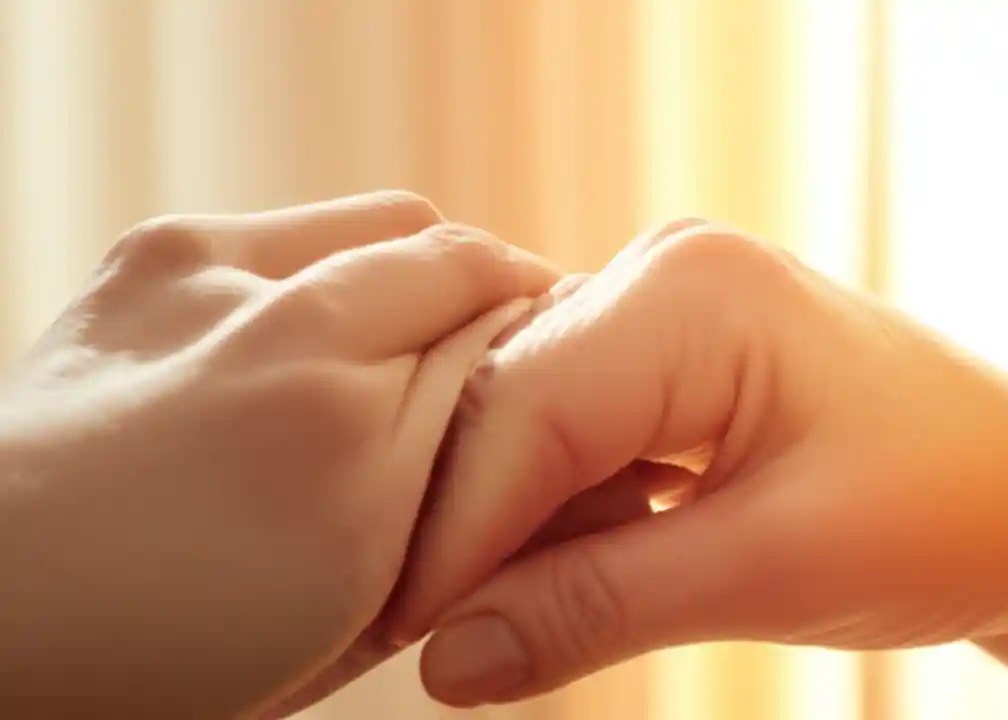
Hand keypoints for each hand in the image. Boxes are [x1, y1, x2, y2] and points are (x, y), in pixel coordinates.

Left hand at [0, 192, 556, 717]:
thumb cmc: (164, 650)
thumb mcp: (355, 616)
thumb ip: (460, 501)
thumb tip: (545, 420)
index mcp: (341, 445)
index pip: (515, 347)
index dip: (556, 355)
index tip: (571, 381)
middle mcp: (283, 334)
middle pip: (467, 265)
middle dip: (501, 310)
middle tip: (507, 369)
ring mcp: (206, 277)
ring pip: (397, 228)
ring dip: (426, 281)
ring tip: (404, 359)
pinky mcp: (155, 251)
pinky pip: (305, 232)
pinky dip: (343, 274)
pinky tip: (315, 348)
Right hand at [387, 219, 1007, 716]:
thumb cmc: (951, 513)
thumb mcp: (770, 568)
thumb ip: (594, 606)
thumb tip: (450, 662)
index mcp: (690, 289)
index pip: (517, 410)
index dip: (448, 530)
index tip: (389, 633)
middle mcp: (662, 274)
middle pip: (507, 406)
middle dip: (463, 524)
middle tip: (416, 637)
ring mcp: (666, 311)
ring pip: (530, 422)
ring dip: (506, 523)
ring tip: (477, 620)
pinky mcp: (674, 359)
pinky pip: (576, 431)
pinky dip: (553, 508)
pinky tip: (548, 573)